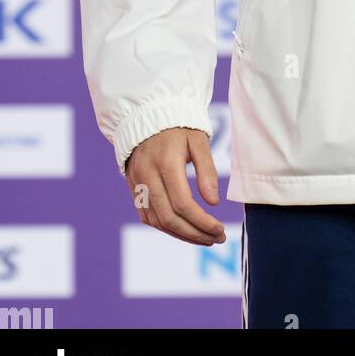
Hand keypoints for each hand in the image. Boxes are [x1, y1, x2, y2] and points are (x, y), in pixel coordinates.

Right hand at [125, 127, 225, 245]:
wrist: (148, 117)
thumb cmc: (179, 127)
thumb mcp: (198, 141)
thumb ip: (207, 170)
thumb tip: (214, 202)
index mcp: (166, 163)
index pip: (183, 204)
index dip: (202, 222)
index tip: (220, 230)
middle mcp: (148, 177)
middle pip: (169, 218)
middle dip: (194, 233)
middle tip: (217, 238)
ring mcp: (137, 184)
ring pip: (157, 221)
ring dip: (182, 235)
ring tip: (205, 238)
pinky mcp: (134, 189)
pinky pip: (147, 217)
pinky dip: (166, 228)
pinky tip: (185, 230)